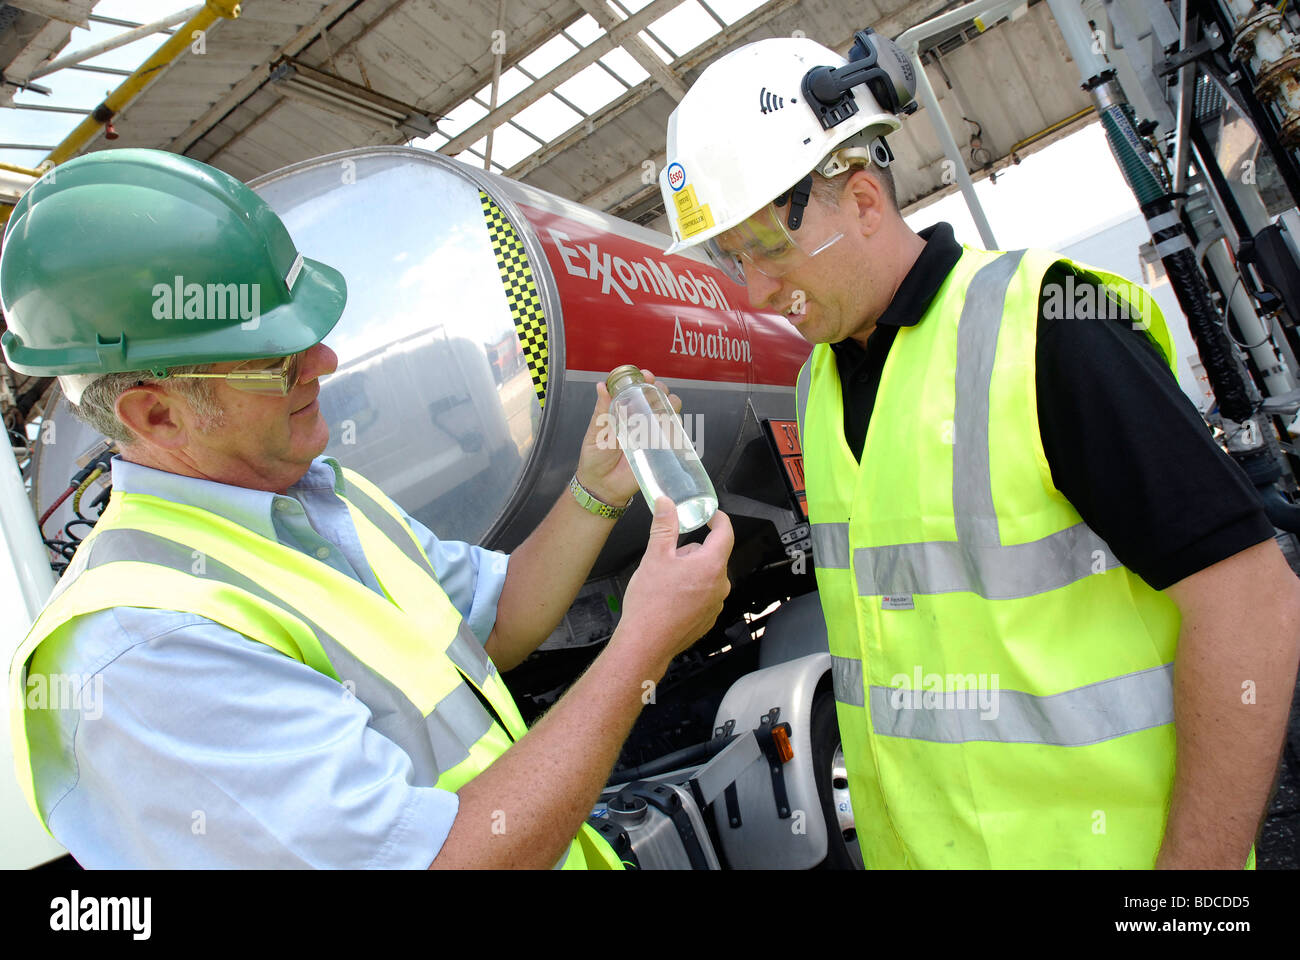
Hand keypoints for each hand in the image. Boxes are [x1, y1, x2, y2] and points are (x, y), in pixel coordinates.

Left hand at [576, 369, 680, 505]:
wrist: (601, 487)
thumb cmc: (595, 459)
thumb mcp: (595, 432)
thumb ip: (601, 411)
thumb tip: (600, 386)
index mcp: (624, 413)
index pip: (638, 391)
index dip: (644, 381)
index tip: (644, 375)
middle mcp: (641, 422)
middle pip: (659, 398)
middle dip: (661, 389)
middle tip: (656, 389)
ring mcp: (652, 436)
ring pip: (670, 414)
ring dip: (671, 405)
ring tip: (663, 406)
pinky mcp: (660, 452)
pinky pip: (674, 437)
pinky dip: (676, 427)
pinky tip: (671, 424)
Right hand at [618, 497, 732, 668]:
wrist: (645, 643)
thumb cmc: (651, 605)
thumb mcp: (655, 556)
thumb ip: (664, 525)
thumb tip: (666, 504)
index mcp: (711, 566)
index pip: (725, 533)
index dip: (718, 519)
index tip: (711, 514)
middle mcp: (719, 586)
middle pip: (711, 555)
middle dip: (691, 552)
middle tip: (667, 557)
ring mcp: (715, 604)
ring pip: (706, 576)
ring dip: (689, 572)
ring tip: (664, 582)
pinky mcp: (707, 618)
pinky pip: (703, 595)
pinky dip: (690, 591)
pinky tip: (669, 598)